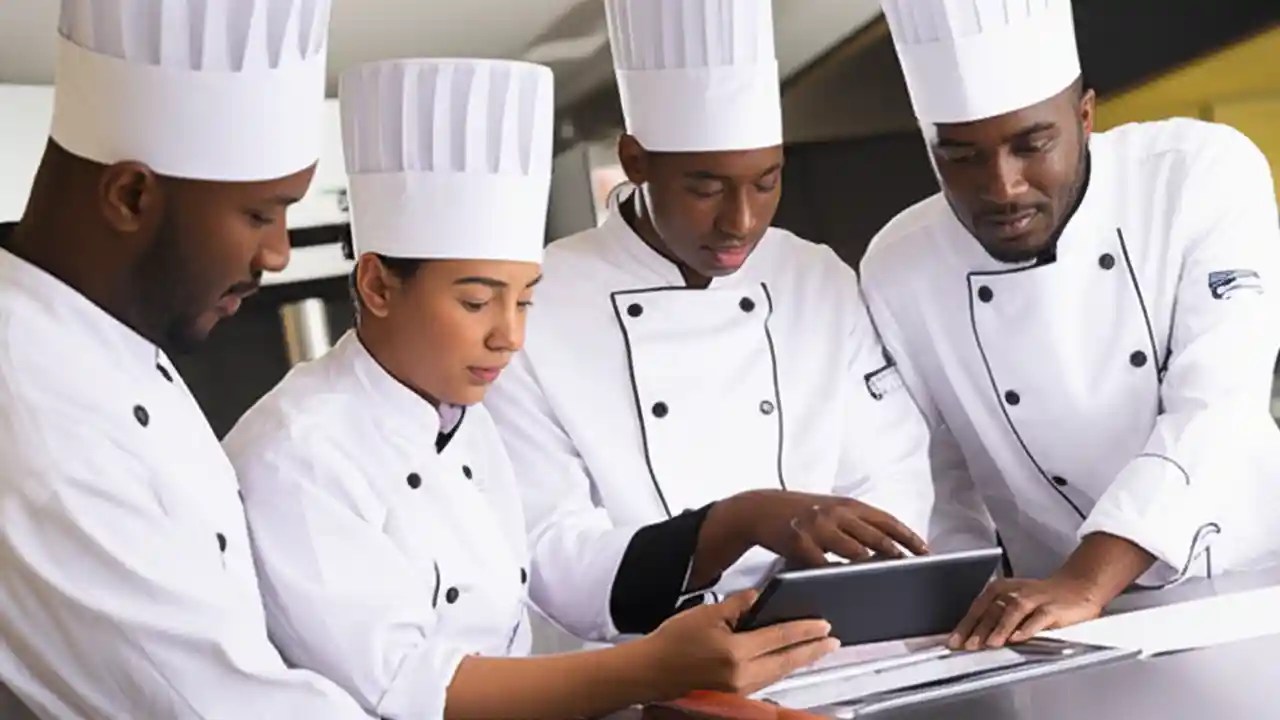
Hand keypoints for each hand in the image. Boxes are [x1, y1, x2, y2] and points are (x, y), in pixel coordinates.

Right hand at [643, 590, 838, 697]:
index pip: (781, 638)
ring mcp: (740, 687)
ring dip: (801, 660)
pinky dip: (783, 667)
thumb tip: (762, 597)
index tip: (824, 625)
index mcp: (735, 653)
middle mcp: (742, 675)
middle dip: (813, 650)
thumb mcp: (707, 613)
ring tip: (818, 649)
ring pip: (780, 672)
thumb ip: (740, 605)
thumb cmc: (672, 642)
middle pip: (788, 661)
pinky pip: (768, 679)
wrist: (651, 670)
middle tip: (833, 641)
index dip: (805, 630)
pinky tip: (789, 660)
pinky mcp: (735, 692)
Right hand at [722, 490, 928, 567]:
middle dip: (897, 553)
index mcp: (847, 504)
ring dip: (871, 566)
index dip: (908, 535)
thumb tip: (889, 541)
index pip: (886, 520)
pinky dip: (837, 574)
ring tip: (884, 579)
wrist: (761, 508)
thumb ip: (856, 520)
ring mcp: (819, 527)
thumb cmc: (801, 511)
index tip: (925, 550)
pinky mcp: (801, 543)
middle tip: (911, 568)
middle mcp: (836, 513)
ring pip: (854, 551)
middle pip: (875, 536)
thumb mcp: (831, 507)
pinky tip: (845, 582)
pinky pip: (825, 564)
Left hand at [948, 575, 1104, 650]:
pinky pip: (1039, 617)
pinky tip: (1019, 638)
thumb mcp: (1014, 604)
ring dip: (1001, 627)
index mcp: (1002, 590)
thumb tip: (970, 638)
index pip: (979, 607)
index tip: (953, 641)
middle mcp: (1016, 592)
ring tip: (990, 643)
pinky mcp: (1054, 608)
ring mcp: (1035, 599)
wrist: (1077, 587)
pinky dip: (1028, 627)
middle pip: (993, 610)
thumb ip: (995, 618)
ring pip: (1014, 611)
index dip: (965, 624)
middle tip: (966, 646)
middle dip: (978, 629)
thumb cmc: (1042, 598)